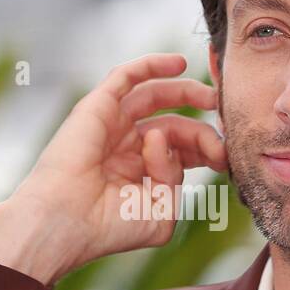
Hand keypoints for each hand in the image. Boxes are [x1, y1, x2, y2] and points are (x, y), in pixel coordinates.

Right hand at [0, 53, 226, 284]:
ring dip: (187, 91)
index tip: (225, 160)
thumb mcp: (161, 211)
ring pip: (155, 97)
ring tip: (211, 97)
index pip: (181, 150)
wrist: (65, 223)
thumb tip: (163, 136)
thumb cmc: (108, 226)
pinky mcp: (97, 107)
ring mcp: (112, 125)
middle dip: (202, 131)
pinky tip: (179, 63)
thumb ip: (176, 178)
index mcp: (140, 173)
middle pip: (174, 125)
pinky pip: (127, 75)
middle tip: (222, 137)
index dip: (206, 149)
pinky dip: (152, 64)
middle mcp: (126, 146)